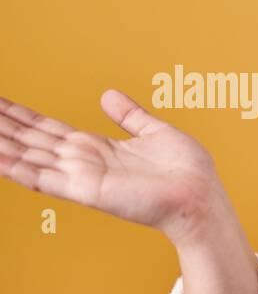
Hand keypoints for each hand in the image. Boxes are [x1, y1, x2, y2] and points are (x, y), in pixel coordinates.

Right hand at [0, 89, 222, 243]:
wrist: (201, 198)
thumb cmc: (187, 172)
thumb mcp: (156, 132)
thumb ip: (130, 116)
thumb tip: (108, 95)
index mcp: (97, 148)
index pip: (47, 129)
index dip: (20, 116)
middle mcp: (83, 162)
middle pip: (30, 140)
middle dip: (2, 126)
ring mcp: (82, 177)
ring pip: (28, 156)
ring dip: (2, 144)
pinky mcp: (87, 190)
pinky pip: (42, 179)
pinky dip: (15, 168)